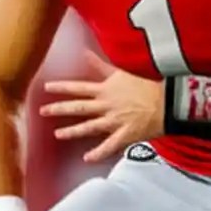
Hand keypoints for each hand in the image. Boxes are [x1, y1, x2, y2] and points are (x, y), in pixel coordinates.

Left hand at [40, 51, 163, 162]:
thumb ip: (101, 65)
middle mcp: (106, 106)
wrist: (167, 101)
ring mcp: (114, 121)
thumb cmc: (148, 85)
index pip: (78, 87)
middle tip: (43, 111)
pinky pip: (108, 146)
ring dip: (72, 131)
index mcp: (105, 90)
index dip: (61, 87)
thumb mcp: (122, 72)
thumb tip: (85, 52)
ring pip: (89, 127)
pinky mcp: (124, 135)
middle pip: (78, 108)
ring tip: (58, 134)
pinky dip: (98, 153)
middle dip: (59, 109)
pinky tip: (87, 158)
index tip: (46, 87)